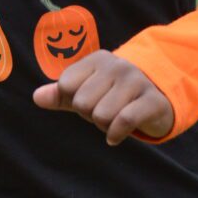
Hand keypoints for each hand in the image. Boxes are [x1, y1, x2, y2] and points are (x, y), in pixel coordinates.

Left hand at [32, 51, 174, 146]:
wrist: (161, 97)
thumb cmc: (115, 95)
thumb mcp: (87, 92)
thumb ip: (61, 95)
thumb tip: (36, 97)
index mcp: (98, 60)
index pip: (66, 85)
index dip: (73, 100)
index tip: (89, 100)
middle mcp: (117, 66)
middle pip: (82, 103)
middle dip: (90, 116)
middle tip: (104, 112)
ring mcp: (137, 82)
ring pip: (101, 115)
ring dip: (105, 127)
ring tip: (115, 119)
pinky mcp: (152, 101)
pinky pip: (123, 121)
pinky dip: (115, 135)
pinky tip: (115, 137)